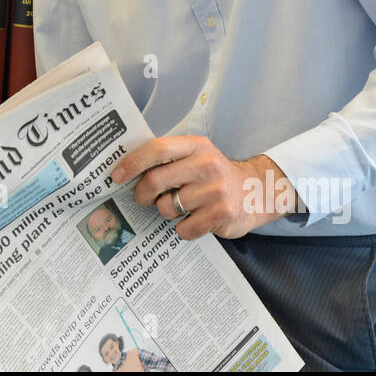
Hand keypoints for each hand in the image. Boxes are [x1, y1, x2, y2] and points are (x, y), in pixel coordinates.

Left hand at [110, 136, 298, 239]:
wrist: (258, 191)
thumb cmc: (215, 174)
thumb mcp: (197, 155)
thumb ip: (169, 158)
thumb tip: (127, 169)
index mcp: (196, 146)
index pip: (157, 149)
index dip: (133, 162)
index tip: (116, 175)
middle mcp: (206, 165)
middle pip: (155, 181)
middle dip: (141, 194)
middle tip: (143, 198)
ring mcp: (215, 191)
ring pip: (167, 208)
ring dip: (167, 211)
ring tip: (182, 206)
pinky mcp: (221, 215)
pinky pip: (184, 229)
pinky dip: (183, 228)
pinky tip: (196, 220)